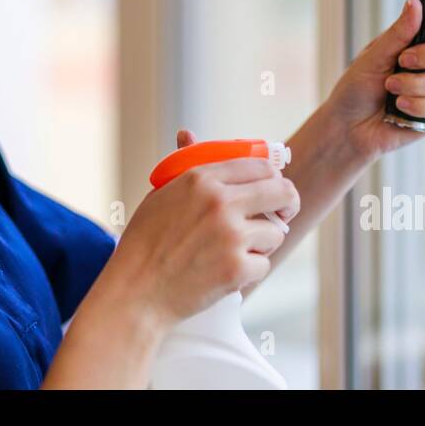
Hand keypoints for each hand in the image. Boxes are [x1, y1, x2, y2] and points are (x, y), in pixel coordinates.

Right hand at [105, 149, 299, 326]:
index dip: (272, 178)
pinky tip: (225, 274)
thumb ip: (185, 167)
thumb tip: (187, 133)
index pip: (259, 166)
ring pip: (275, 232)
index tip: (273, 189)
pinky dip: (249, 272)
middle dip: (289, 203)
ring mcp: (231, 235)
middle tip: (283, 215)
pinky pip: (264, 264)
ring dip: (262, 244)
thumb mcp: (161, 194)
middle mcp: (220, 201)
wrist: (135, 291)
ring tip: (235, 252)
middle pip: (283, 191)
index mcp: (200, 178)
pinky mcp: (237, 268)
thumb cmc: (145, 243)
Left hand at [323, 0, 424, 160]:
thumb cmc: (357, 88)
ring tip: (391, 88)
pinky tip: (399, 106)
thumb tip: (415, 2)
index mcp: (422, 40)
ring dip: (417, 84)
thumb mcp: (373, 56)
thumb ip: (398, 33)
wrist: (347, 125)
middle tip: (404, 60)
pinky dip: (418, 105)